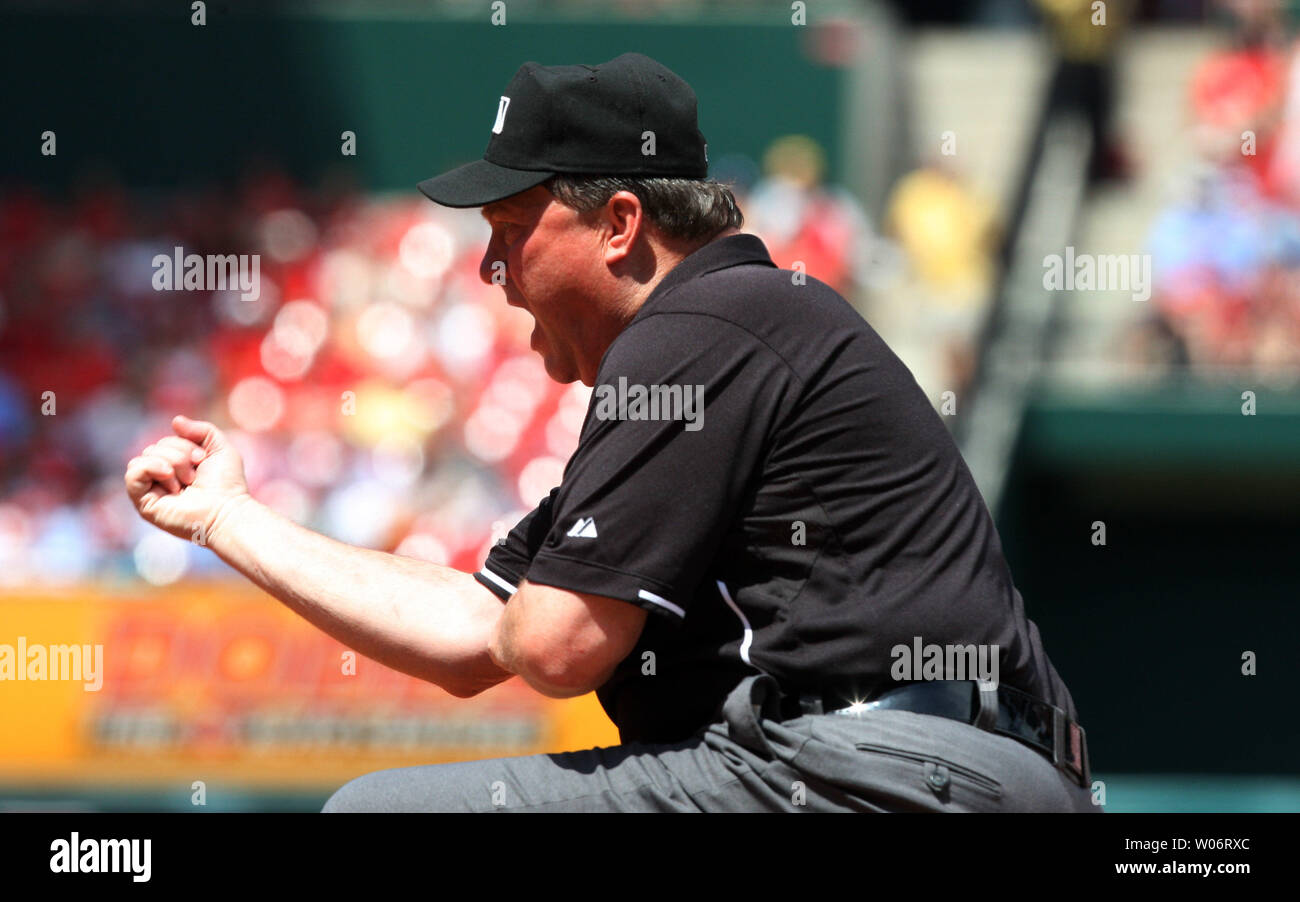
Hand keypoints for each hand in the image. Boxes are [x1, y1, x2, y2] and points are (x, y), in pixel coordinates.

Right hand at [125, 415, 250, 545]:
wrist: (227, 511)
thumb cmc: (228, 483)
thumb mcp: (219, 447)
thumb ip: (202, 430)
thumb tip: (175, 421)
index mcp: (176, 467)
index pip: (165, 442)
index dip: (185, 444)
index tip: (203, 459)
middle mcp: (161, 479)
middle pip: (153, 447)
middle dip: (179, 454)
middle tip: (196, 474)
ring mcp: (151, 491)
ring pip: (142, 457)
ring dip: (169, 462)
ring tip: (186, 481)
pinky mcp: (144, 503)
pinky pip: (132, 473)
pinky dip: (151, 467)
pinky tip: (170, 477)